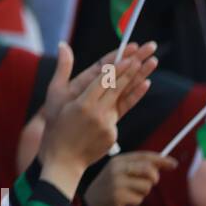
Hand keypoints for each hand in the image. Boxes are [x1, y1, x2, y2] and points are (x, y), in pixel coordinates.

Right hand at [37, 46, 153, 197]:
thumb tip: (63, 45)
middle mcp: (96, 113)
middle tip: (144, 54)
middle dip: (132, 68)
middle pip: (117, 87)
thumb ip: (62, 69)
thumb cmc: (55, 126)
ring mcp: (106, 125)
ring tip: (151, 64)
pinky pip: (122, 112)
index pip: (103, 81)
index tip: (130, 56)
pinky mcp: (113, 134)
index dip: (118, 68)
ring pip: (124, 97)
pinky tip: (145, 84)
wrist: (62, 160)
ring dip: (140, 78)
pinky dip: (133, 96)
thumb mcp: (54, 97)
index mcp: (81, 104)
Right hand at [83, 151, 177, 205]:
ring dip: (141, 193)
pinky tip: (124, 202)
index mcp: (118, 160)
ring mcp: (116, 182)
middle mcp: (116, 168)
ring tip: (129, 194)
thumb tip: (167, 163)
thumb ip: (139, 167)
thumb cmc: (112, 188)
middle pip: (149, 170)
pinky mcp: (117, 195)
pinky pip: (139, 199)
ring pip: (146, 186)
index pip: (144, 156)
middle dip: (153, 179)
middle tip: (146, 184)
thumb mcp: (122, 173)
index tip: (174, 164)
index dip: (161, 159)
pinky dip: (135, 202)